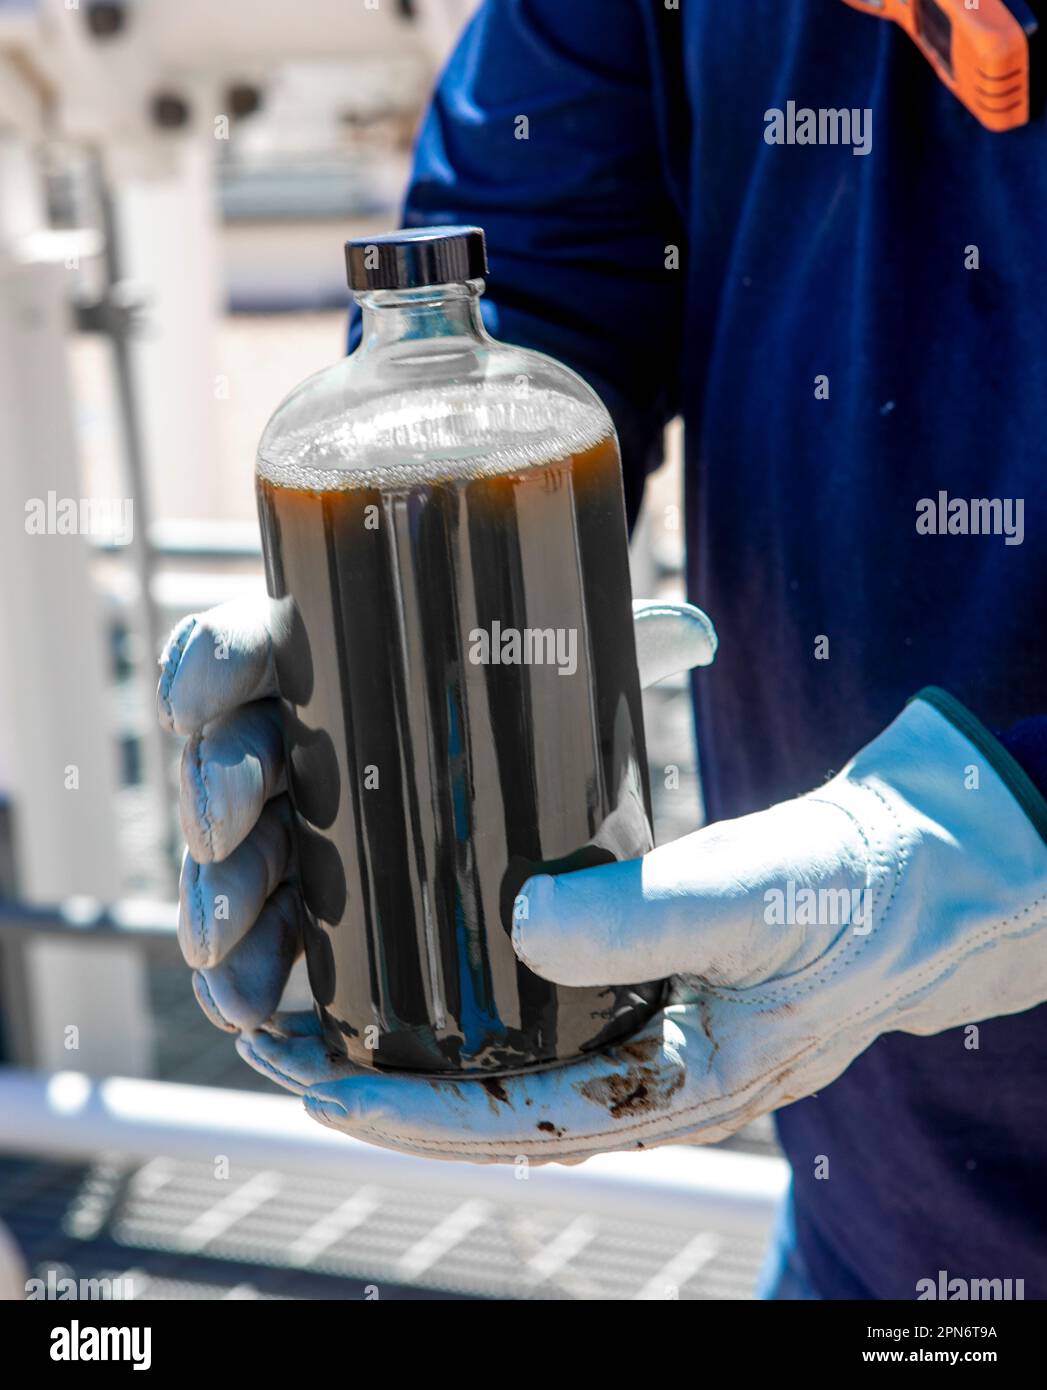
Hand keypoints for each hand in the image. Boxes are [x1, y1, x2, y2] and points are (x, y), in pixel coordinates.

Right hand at [156, 592, 716, 1036]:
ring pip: (234, 860)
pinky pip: (264, 940)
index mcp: (343, 663)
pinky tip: (251, 1008)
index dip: (214, 662)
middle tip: (229, 823)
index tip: (211, 694)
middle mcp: (308, 746)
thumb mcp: (586, 683)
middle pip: (230, 757)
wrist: (580, 831)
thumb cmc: (567, 735)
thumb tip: (699, 636)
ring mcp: (308, 833)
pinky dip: (246, 974)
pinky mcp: (322, 914)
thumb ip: (629, 646)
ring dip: (216, 897)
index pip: (255, 645)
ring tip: (230, 943)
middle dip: (211, 789)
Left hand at [237, 689, 1046, 1163]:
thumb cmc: (868, 886)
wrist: (942, 867)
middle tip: (291, 1054)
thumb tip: (523, 923)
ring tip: (339, 1019)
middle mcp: (664, 1078)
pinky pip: (559, 1025)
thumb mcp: (763, 895)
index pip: (520, 1122)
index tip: (318, 1085)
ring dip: (430, 1054)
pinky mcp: (670, 993)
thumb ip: (650, 914)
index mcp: (687, 1084)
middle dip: (395, 1093)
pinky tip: (443, 980)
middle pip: (501, 1110)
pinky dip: (487, 1013)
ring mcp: (667, 1041)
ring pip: (522, 1070)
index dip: (413, 1113)